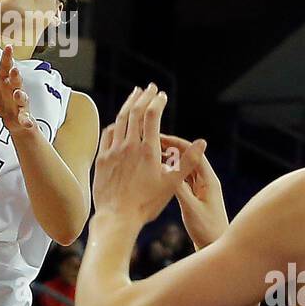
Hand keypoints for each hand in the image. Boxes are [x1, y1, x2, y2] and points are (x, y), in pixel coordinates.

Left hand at [0, 45, 35, 136]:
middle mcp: (14, 89)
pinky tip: (27, 122)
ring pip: (22, 97)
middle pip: (16, 80)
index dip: (7, 57)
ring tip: (18, 94)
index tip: (9, 48)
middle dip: (16, 75)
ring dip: (21, 95)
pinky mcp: (23, 116)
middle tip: (14, 70)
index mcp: (5, 81)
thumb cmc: (0, 104)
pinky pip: (26, 118)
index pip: (6, 67)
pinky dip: (27, 120)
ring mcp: (20, 102)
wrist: (13, 121)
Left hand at [92, 86, 205, 226]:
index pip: (152, 116)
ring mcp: (113, 151)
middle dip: (143, 97)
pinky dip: (116, 123)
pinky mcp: (102, 159)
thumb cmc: (146, 203)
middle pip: (135, 112)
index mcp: (148, 150)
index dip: (157, 102)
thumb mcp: (172, 183)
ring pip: (120, 120)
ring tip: (134, 95)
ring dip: (128, 104)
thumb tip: (202, 143)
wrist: (117, 218)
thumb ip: (187, 161)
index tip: (161, 95)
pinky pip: (108, 134)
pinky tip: (118, 121)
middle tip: (150, 87)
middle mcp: (129, 146)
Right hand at [160, 134, 226, 250]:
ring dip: (169, 160)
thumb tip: (165, 169)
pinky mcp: (195, 195)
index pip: (192, 153)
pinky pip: (181, 178)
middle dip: (170, 148)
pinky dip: (170, 173)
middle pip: (187, 157)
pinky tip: (156, 172)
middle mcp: (206, 180)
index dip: (175, 143)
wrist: (215, 247)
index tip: (157, 138)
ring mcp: (200, 187)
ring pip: (183, 167)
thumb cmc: (207, 230)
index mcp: (208, 180)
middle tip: (149, 144)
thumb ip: (179, 189)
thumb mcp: (191, 208)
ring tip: (149, 155)